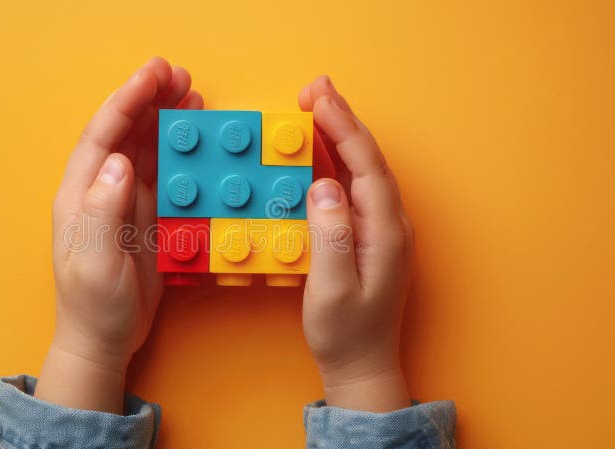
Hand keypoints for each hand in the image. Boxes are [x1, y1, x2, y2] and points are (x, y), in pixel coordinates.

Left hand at [34, 57, 202, 412]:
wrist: (105, 341)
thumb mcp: (94, 263)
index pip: (102, 136)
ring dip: (167, 121)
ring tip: (193, 95)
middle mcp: (102, 191)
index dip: (126, 101)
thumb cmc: (92, 306)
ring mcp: (126, 203)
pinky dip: (180, 154)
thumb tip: (120, 162)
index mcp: (80, 195)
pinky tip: (195, 140)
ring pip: (147, 149)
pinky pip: (165, 177)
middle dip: (149, 99)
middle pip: (125, 133)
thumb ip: (103, 211)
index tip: (152, 76)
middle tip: (179, 75)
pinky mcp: (146, 217)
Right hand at [300, 76, 413, 411]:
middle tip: (315, 89)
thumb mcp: (332, 290)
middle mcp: (389, 224)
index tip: (320, 100)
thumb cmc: (346, 334)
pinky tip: (315, 153)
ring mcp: (379, 229)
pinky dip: (333, 163)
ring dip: (337, 137)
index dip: (344, 129)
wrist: (362, 366)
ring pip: (360, 170)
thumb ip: (330, 236)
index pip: (367, 167)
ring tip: (314, 107)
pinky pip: (351, 188)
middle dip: (342, 120)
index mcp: (386, 233)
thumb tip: (323, 186)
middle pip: (367, 160)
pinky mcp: (366, 236)